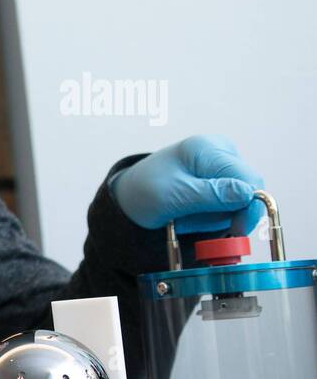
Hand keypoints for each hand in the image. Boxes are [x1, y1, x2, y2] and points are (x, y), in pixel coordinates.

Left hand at [110, 135, 264, 234]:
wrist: (130, 196)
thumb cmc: (144, 192)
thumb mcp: (173, 196)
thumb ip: (211, 195)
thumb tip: (249, 194)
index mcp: (207, 148)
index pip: (248, 179)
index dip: (249, 207)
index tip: (237, 229)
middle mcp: (220, 151)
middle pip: (247, 191)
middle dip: (223, 213)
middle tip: (189, 220)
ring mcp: (222, 166)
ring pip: (239, 202)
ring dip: (213, 217)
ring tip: (184, 214)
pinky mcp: (220, 181)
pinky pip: (229, 205)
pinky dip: (211, 216)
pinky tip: (190, 212)